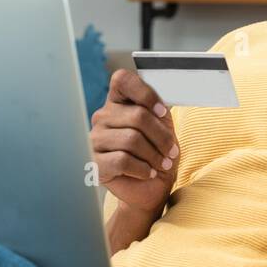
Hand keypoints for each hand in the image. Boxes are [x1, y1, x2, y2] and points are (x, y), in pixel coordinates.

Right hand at [90, 69, 179, 215]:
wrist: (151, 187)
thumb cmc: (156, 154)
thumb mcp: (163, 127)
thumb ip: (158, 112)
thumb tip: (158, 109)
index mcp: (118, 102)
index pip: (123, 80)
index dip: (146, 93)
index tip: (162, 112)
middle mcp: (102, 117)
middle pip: (137, 115)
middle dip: (161, 136)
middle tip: (171, 151)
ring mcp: (95, 139)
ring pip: (131, 140)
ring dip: (154, 155)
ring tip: (161, 164)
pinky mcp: (94, 162)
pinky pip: (122, 160)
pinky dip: (142, 169)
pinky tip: (147, 173)